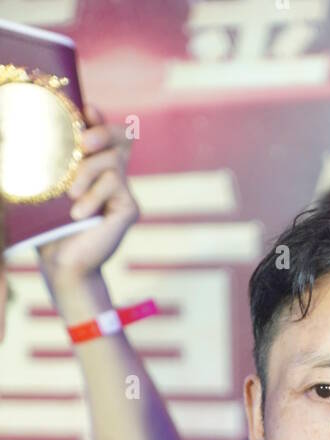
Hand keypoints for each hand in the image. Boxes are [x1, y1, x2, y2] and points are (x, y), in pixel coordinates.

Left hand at [36, 103, 137, 284]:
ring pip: (113, 161)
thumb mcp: (43, 186)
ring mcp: (123, 193)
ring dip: (86, 173)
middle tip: (83, 142)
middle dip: (102, 132)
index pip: (103, 133)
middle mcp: (111, 176)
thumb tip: (24, 131)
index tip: (86, 109)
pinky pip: (115, 185)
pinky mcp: (129, 208)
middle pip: (120, 137)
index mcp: (92, 167)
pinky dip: (94, 197)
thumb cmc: (48, 226)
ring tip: (69, 195)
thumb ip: (47, 160)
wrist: (63, 263)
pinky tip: (79, 214)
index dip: (98, 118)